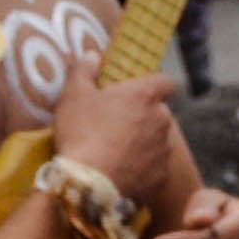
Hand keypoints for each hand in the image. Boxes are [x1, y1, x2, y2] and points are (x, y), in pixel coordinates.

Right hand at [46, 72, 176, 200]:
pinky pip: (155, 167)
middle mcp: (162, 119)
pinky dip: (143, 168)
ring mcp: (165, 149)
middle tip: (115, 125)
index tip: (138, 91)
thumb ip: (83, 70)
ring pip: (159, 140)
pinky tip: (121, 172)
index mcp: (145, 96)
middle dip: (143, 117)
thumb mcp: (73, 95)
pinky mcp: (162, 175)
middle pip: (159, 113)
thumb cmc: (80, 132)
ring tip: (115, 152)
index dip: (154, 85)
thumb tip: (92, 54)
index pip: (166, 81)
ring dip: (144, 143)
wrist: (88, 183)